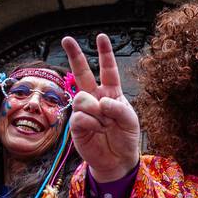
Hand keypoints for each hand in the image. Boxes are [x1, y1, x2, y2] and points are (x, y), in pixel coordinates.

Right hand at [61, 33, 140, 183]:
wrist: (117, 160)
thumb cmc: (125, 138)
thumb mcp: (131, 120)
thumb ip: (118, 108)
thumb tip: (100, 102)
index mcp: (111, 93)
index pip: (108, 70)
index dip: (105, 54)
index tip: (101, 37)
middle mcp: (95, 98)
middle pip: (82, 72)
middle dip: (74, 55)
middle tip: (66, 38)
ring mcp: (84, 110)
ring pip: (82, 98)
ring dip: (96, 112)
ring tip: (104, 124)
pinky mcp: (76, 125)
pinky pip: (80, 117)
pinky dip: (92, 124)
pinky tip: (97, 131)